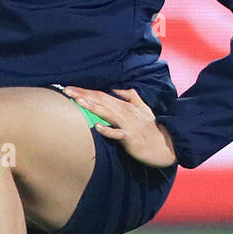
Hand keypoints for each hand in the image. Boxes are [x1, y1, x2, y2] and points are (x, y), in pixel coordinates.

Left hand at [63, 87, 178, 168]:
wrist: (166, 146)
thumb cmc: (152, 128)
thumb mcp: (143, 108)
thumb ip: (130, 96)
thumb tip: (117, 88)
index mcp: (126, 105)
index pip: (102, 94)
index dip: (86, 90)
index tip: (69, 87)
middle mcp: (125, 112)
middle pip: (101, 100)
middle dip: (83, 94)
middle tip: (66, 89)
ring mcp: (127, 125)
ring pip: (107, 113)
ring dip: (93, 107)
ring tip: (78, 101)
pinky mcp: (130, 138)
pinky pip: (117, 134)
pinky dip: (108, 131)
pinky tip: (97, 127)